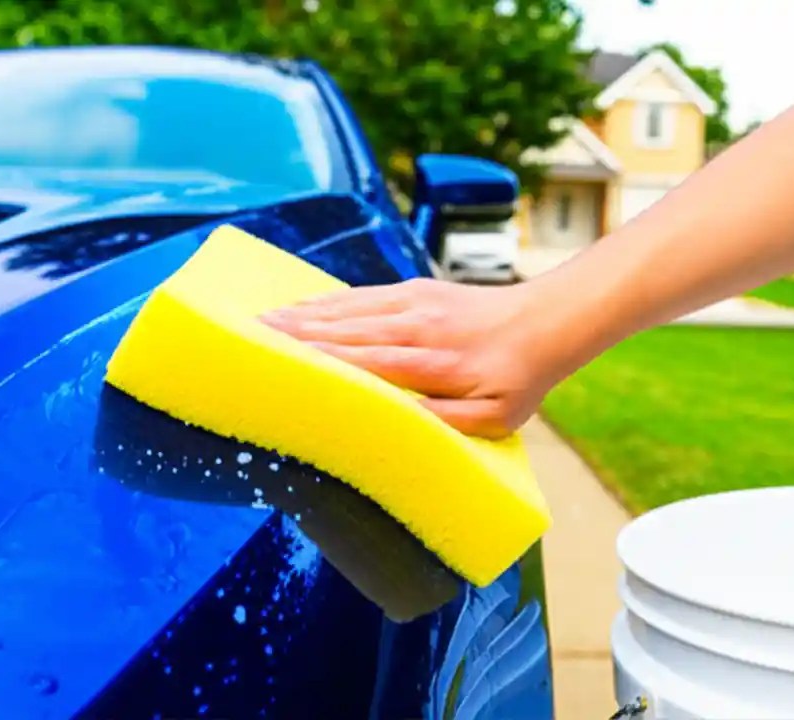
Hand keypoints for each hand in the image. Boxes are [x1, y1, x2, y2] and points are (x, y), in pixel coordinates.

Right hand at [259, 278, 563, 438]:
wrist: (544, 322)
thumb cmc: (517, 380)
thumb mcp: (493, 418)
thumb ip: (447, 421)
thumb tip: (400, 420)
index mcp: (433, 362)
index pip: (366, 361)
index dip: (321, 360)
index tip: (281, 360)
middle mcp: (418, 326)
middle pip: (345, 330)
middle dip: (296, 333)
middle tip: (249, 336)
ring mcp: (414, 302)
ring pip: (348, 309)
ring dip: (303, 314)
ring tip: (260, 319)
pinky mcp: (414, 290)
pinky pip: (361, 296)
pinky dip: (328, 301)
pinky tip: (301, 307)